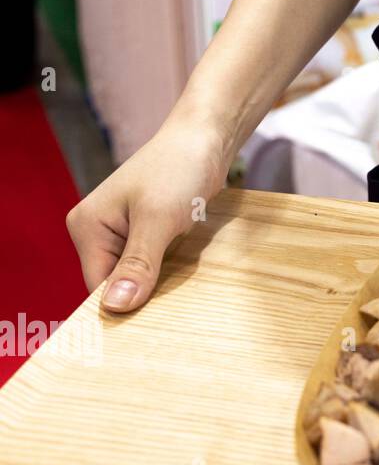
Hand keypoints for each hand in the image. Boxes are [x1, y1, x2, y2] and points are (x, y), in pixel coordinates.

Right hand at [66, 120, 228, 313]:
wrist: (206, 139)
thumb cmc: (178, 169)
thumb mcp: (158, 219)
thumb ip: (138, 263)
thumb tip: (116, 306)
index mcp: (87, 227)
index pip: (97, 285)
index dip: (123, 304)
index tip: (149, 325)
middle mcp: (99, 232)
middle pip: (117, 283)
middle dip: (144, 293)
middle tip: (174, 306)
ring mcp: (123, 232)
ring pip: (138, 275)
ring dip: (160, 282)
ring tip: (183, 283)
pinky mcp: (147, 231)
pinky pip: (154, 263)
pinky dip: (170, 269)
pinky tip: (186, 272)